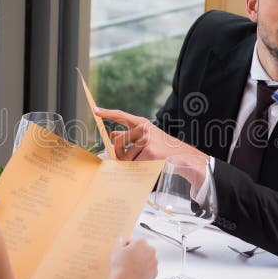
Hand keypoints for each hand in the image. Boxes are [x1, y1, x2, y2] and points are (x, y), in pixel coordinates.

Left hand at [94, 108, 208, 161]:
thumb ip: (129, 135)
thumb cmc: (161, 147)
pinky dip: (138, 168)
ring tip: (142, 162)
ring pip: (125, 157)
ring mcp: (146, 140)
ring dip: (130, 163)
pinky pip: (133, 164)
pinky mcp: (149, 152)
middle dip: (118, 153)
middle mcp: (143, 129)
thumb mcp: (146, 137)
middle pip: (118, 143)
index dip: (108, 113)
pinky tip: (148, 165)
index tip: (96, 110)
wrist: (182, 156)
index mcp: (142, 123)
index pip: (121, 115)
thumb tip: (112, 135)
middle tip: (122, 159)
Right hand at [109, 238, 157, 278]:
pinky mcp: (155, 272)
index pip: (134, 241)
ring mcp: (154, 261)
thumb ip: (121, 243)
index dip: (127, 247)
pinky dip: (144, 271)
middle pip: (142, 250)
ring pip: (147, 259)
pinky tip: (136, 274)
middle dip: (136, 253)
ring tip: (131, 268)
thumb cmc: (121, 266)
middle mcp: (150, 250)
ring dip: (141, 262)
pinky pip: (149, 269)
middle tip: (127, 261)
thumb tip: (122, 241)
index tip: (124, 253)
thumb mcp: (116, 250)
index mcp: (141, 242)